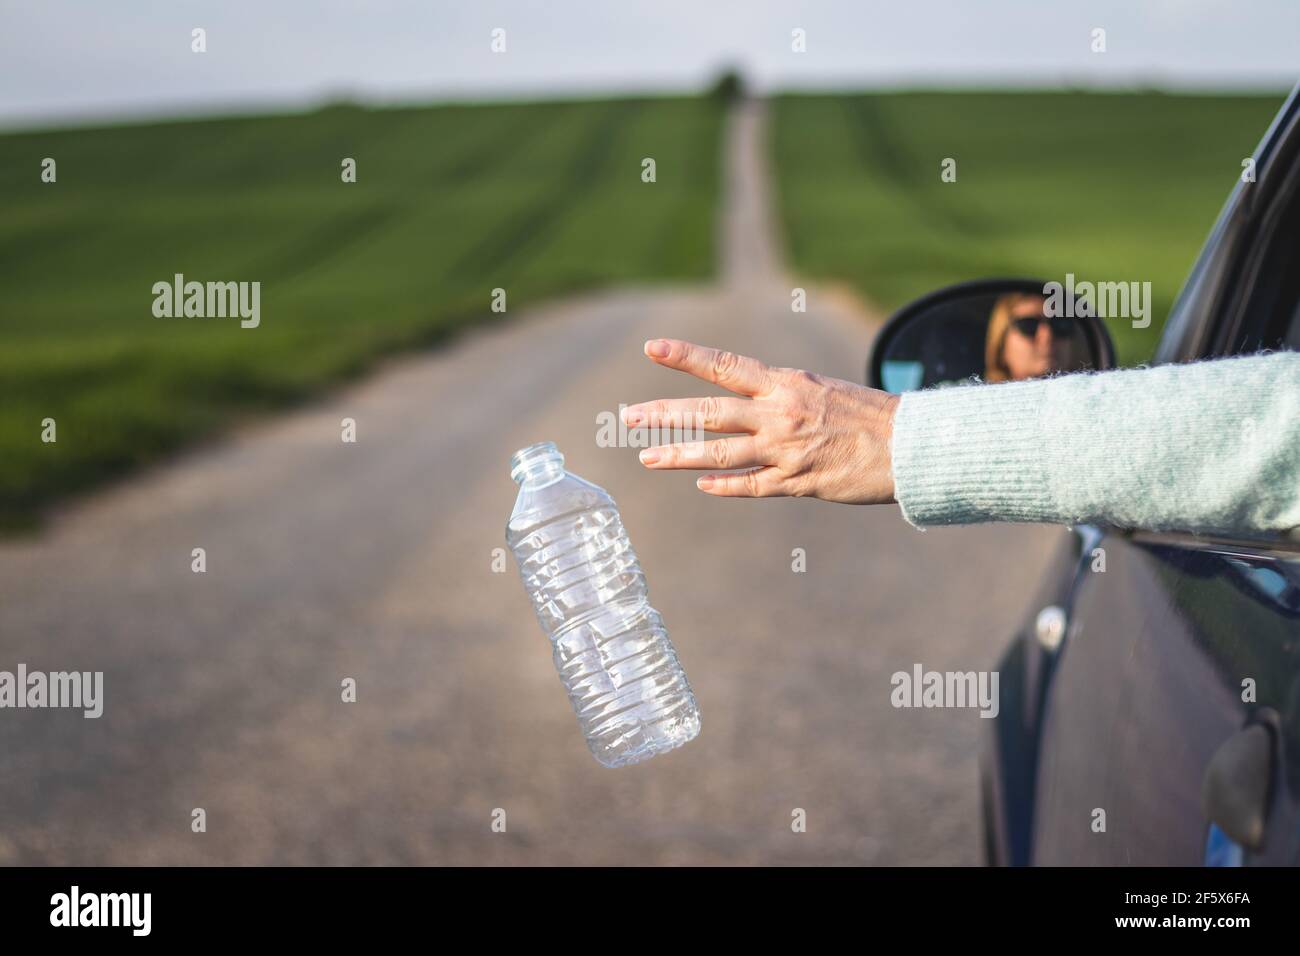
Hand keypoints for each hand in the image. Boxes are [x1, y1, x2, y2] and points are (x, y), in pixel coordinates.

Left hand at [622, 339, 898, 502]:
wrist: (912, 445)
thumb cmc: (868, 415)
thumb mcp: (821, 389)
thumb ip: (782, 395)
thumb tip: (751, 397)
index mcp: (786, 383)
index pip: (725, 365)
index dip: (686, 356)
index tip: (651, 348)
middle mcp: (780, 413)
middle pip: (710, 413)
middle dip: (665, 414)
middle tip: (627, 417)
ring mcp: (786, 450)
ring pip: (721, 453)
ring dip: (680, 455)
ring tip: (647, 457)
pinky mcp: (799, 481)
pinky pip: (752, 486)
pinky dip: (725, 486)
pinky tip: (701, 486)